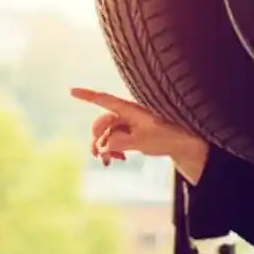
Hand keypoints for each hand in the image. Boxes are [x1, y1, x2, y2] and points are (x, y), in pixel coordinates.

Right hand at [70, 88, 210, 183]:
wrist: (182, 143)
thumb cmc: (166, 136)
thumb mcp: (143, 141)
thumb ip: (121, 142)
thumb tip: (103, 146)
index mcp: (130, 109)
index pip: (105, 100)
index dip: (87, 96)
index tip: (71, 91)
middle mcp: (127, 114)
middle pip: (102, 123)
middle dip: (96, 139)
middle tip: (97, 156)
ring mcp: (129, 124)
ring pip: (107, 134)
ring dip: (105, 148)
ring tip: (109, 162)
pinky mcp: (132, 133)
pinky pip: (115, 140)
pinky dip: (114, 150)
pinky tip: (119, 159)